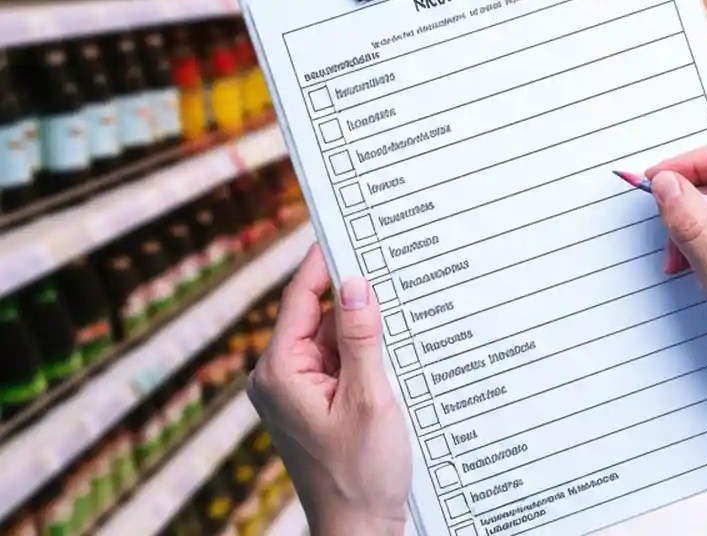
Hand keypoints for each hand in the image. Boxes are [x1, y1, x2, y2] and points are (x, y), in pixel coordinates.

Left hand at [247, 245, 409, 535]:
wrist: (360, 530)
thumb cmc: (361, 475)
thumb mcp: (368, 398)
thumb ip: (360, 337)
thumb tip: (354, 283)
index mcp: (279, 372)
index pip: (300, 298)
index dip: (324, 260)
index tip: (347, 225)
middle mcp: (280, 378)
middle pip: (318, 315)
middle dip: (355, 296)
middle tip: (392, 263)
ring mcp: (297, 393)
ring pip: (333, 340)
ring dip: (365, 329)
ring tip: (402, 312)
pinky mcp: (317, 406)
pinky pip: (341, 363)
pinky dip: (366, 354)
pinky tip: (396, 349)